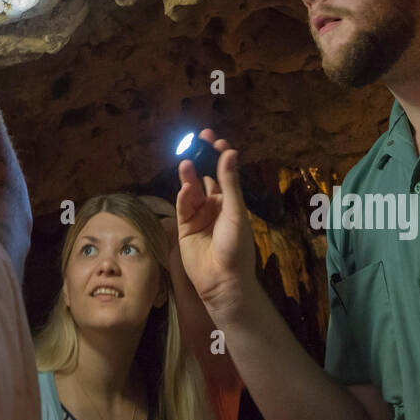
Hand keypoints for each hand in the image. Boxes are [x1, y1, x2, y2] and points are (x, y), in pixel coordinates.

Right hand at [175, 129, 256, 319]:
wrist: (223, 279)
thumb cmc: (236, 246)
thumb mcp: (235, 211)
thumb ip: (229, 182)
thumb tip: (229, 152)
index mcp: (230, 201)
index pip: (223, 172)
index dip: (219, 155)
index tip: (214, 139)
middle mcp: (214, 205)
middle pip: (204, 176)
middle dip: (201, 158)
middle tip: (196, 140)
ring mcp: (198, 215)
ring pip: (191, 189)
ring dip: (189, 176)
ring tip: (186, 162)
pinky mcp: (184, 226)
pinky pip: (182, 206)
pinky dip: (183, 196)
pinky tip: (185, 189)